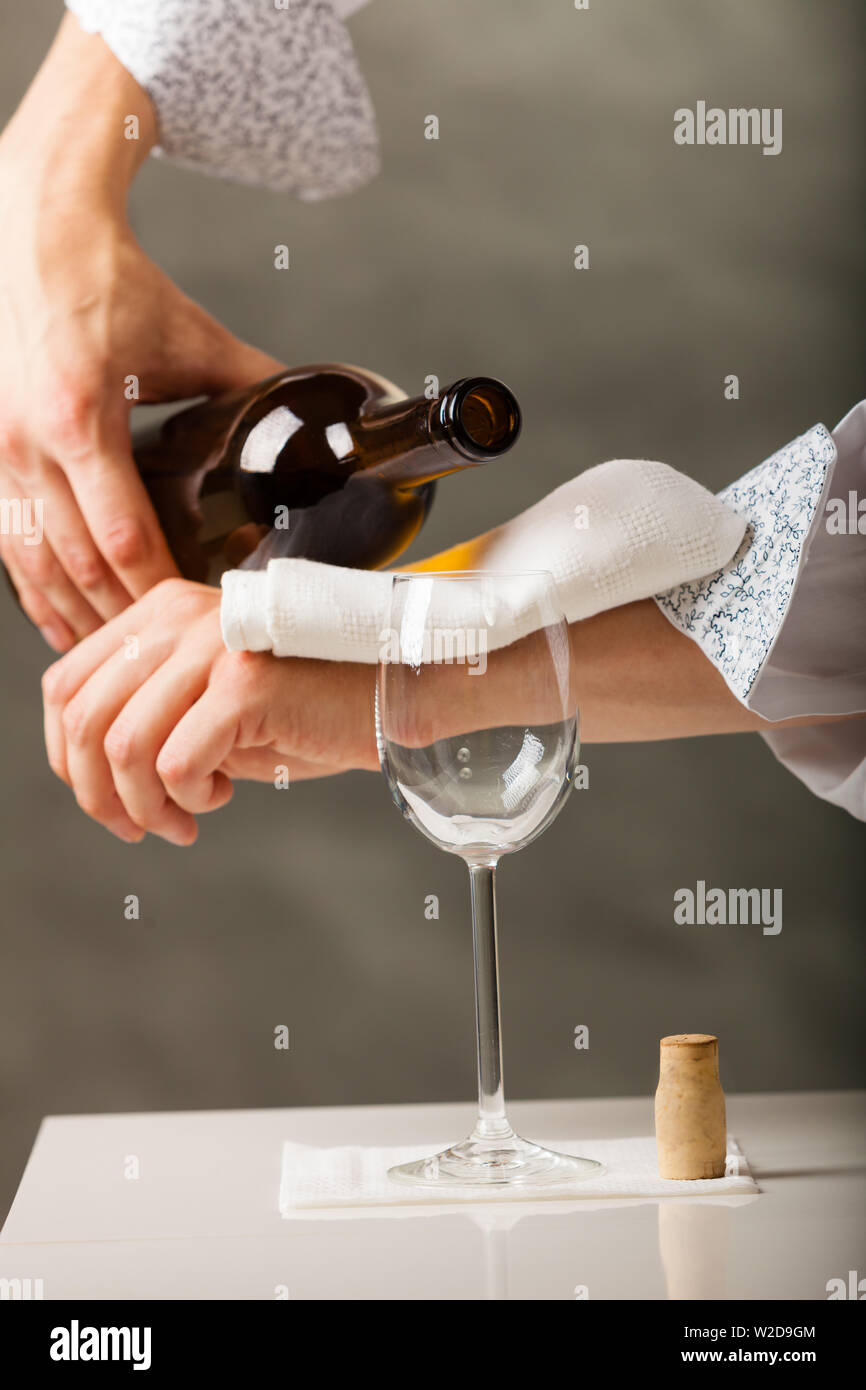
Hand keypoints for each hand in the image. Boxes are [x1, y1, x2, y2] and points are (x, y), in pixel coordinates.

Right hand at [0, 15, 281, 650]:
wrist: (31, 228)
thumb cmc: (108, 279)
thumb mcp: (191, 337)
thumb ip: (253, 385)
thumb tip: (313, 424)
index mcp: (81, 418)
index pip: (126, 539)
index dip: (166, 593)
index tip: (204, 621)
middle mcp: (27, 443)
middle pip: (80, 566)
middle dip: (127, 620)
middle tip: (171, 663)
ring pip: (34, 565)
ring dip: (76, 617)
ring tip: (118, 660)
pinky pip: (8, 542)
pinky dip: (37, 589)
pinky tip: (63, 619)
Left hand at [42, 579, 377, 843]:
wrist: (389, 693)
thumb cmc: (303, 705)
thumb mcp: (205, 704)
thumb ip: (146, 714)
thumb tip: (86, 770)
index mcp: (157, 612)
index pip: (66, 685)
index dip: (69, 756)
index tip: (108, 801)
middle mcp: (177, 616)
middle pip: (86, 718)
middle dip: (101, 793)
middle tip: (141, 828)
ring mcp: (211, 645)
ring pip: (124, 746)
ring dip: (146, 805)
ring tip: (184, 820)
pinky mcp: (246, 684)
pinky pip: (176, 763)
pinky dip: (188, 797)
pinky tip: (220, 795)